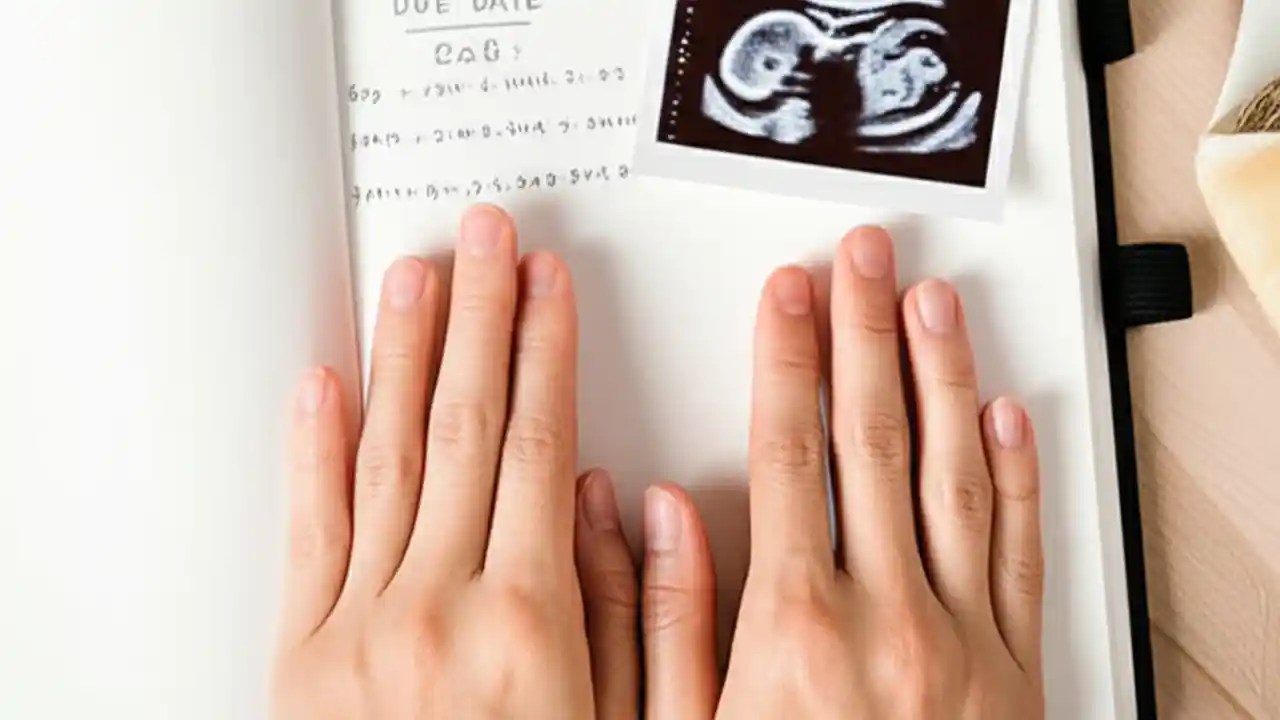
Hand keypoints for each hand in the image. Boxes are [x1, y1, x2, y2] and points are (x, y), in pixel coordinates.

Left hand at [272, 205, 621, 718]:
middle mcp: (437, 611)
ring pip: (385, 455)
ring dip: (404, 352)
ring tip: (418, 276)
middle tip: (488, 238)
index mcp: (530, 624)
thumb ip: (649, 621)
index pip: (536, 442)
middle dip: (480, 316)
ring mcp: (358, 630)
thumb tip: (621, 503)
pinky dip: (313, 449)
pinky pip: (307, 532)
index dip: (545, 348)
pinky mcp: (300, 660)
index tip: (548, 284)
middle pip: (463, 425)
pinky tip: (324, 382)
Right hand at [574, 227, 1044, 718]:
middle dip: (864, 331)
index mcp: (794, 630)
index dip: (786, 358)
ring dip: (942, 374)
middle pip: (873, 440)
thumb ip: (653, 623)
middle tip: (861, 258)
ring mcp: (962, 641)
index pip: (789, 452)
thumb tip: (637, 515)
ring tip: (931, 301)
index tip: (786, 293)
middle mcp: (887, 620)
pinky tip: (1004, 414)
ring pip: (954, 474)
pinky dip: (1015, 476)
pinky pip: (1019, 551)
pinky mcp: (1016, 672)